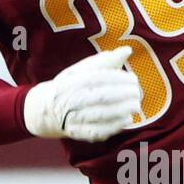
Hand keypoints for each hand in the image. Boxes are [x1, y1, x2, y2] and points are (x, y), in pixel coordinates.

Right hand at [23, 45, 141, 141]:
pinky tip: (127, 119)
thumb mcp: (82, 70)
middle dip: (123, 95)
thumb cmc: (71, 86)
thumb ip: (105, 61)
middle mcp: (71, 99)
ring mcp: (73, 117)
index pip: (98, 78)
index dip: (119, 79)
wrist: (46, 110)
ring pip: (100, 114)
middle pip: (101, 96)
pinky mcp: (78, 133)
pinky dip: (115, 126)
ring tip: (136, 106)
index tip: (134, 79)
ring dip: (122, 110)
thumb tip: (127, 50)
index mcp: (72, 80)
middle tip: (137, 93)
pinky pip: (98, 131)